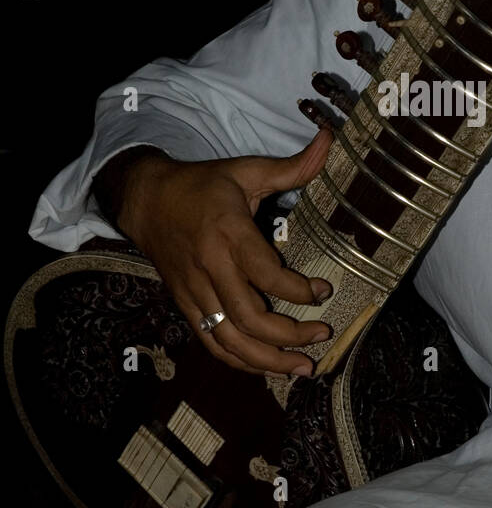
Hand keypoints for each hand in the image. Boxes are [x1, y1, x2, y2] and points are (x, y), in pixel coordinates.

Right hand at [117, 129, 334, 375]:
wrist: (146, 201)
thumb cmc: (202, 186)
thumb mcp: (246, 170)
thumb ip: (292, 166)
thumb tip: (329, 140)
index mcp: (228, 233)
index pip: (265, 275)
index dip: (298, 291)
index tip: (323, 292)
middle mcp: (210, 268)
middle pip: (249, 318)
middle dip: (290, 335)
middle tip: (323, 335)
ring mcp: (194, 292)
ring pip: (230, 340)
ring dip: (268, 360)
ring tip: (303, 367)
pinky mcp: (186, 306)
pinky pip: (212, 343)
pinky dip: (240, 361)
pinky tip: (267, 367)